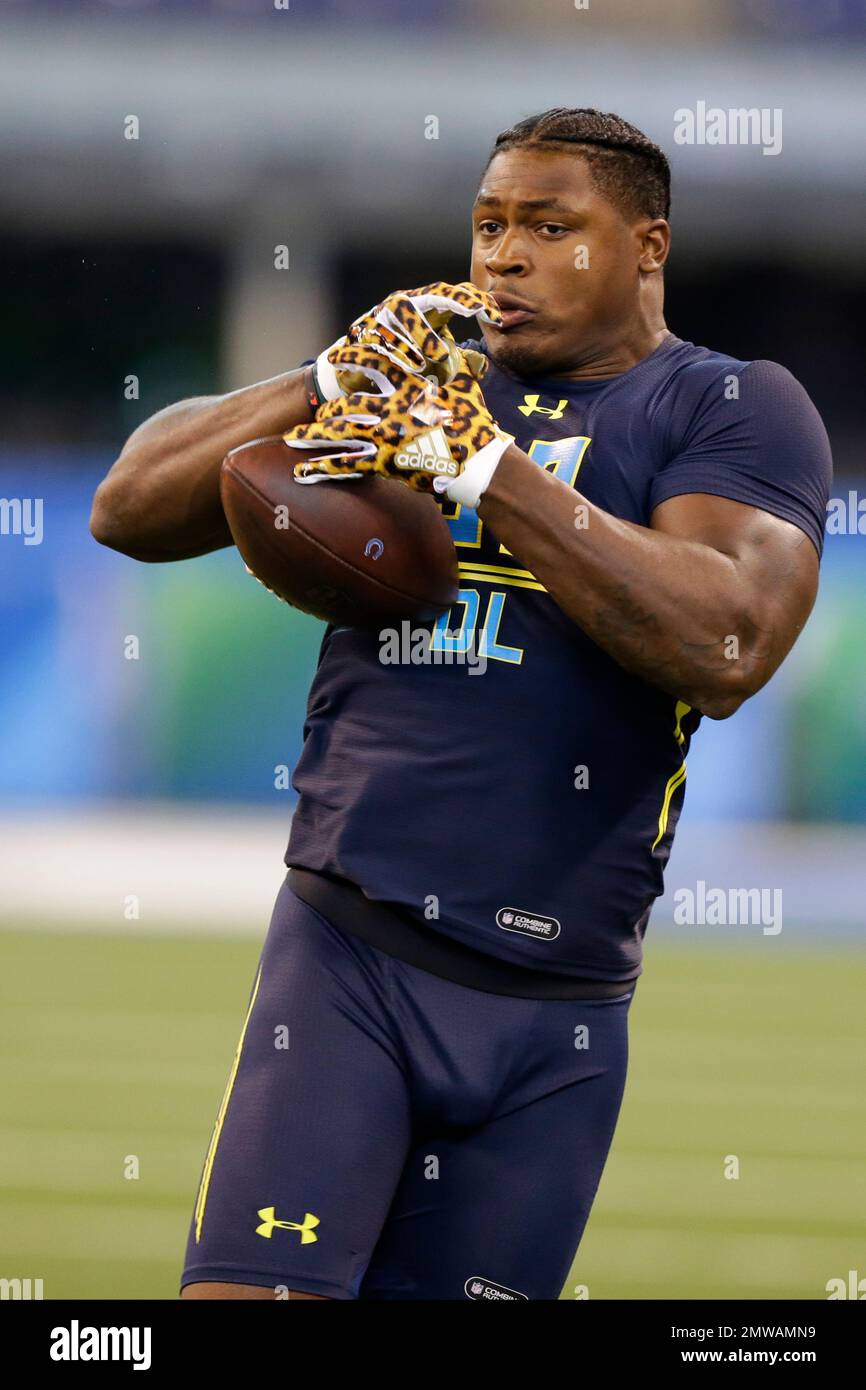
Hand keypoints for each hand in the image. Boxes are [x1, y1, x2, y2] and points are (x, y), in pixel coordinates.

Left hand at [286, 345, 509, 503]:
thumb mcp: (464, 380)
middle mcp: (392, 406)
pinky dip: (322, 469)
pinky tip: (302, 473)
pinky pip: (346, 465)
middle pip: (347, 402)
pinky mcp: (384, 462)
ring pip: (339, 432)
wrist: (479, 462)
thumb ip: (450, 357)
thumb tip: (448, 335)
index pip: (372, 362)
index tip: (336, 357)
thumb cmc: (475, 421)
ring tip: (293, 439)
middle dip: (327, 406)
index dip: (350, 358)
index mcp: (409, 383)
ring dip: (313, 437)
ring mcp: (386, 435)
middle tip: (314, 410)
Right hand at [311, 281, 499, 401]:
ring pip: (405, 311)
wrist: (356, 376)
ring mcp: (381, 316)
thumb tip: (482, 364)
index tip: (496, 316)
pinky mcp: (362, 332)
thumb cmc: (402, 367)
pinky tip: (410, 367)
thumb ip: (459, 362)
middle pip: (433, 293)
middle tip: (472, 312)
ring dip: (423, 333)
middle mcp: (405, 305)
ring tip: (438, 356)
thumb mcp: (435, 365)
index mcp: (426, 309)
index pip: (455, 295)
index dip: (477, 301)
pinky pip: (382, 335)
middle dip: (455, 300)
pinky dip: (397, 351)